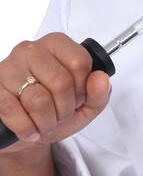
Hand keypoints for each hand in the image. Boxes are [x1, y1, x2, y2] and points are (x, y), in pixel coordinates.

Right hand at [0, 33, 110, 154]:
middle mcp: (31, 50)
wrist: (28, 131)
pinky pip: (13, 111)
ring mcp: (8, 68)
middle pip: (60, 82)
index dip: (83, 89)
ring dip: (47, 122)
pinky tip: (30, 130)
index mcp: (56, 44)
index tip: (77, 98)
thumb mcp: (85, 105)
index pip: (79, 62)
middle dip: (65, 109)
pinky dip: (27, 129)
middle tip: (60, 114)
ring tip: (45, 122)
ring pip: (38, 100)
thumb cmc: (56, 111)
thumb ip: (99, 93)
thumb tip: (101, 79)